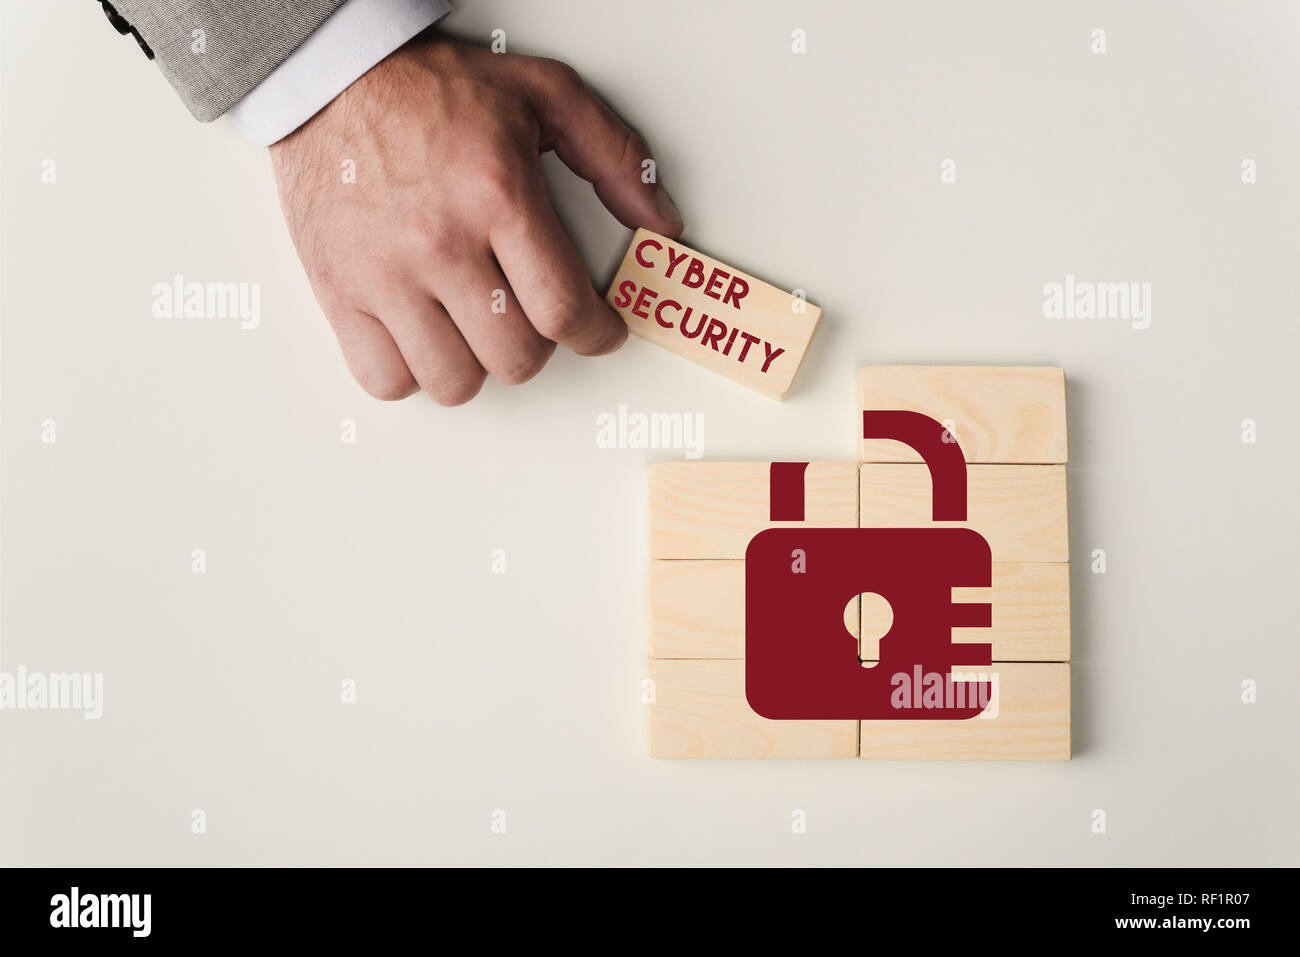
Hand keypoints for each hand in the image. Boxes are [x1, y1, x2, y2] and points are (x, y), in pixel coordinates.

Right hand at [269, 30, 683, 403]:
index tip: (601, 332)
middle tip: (532, 318)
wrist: (332, 77)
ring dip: (478, 366)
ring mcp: (384, 276)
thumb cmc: (433, 88)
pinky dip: (411, 374)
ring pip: (454, 381)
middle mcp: (440, 242)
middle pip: (516, 357)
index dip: (597, 335)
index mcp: (498, 195)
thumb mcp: (543, 93)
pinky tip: (425, 339)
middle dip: (539, 346)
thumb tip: (660, 221)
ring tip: (477, 330)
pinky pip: (386, 380)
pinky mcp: (339, 293)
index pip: (565, 311)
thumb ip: (613, 156)